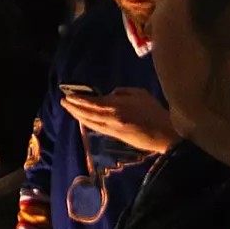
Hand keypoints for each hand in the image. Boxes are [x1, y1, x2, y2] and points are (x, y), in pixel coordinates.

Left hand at [60, 87, 177, 154]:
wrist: (165, 134)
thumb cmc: (154, 112)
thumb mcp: (139, 93)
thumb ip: (122, 92)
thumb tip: (109, 94)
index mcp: (115, 105)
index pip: (91, 101)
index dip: (78, 98)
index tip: (69, 94)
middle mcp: (110, 117)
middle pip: (87, 112)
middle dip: (73, 107)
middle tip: (64, 101)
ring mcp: (112, 128)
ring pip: (89, 121)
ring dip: (77, 115)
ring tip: (69, 109)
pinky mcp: (115, 137)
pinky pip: (97, 128)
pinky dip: (87, 123)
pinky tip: (83, 120)